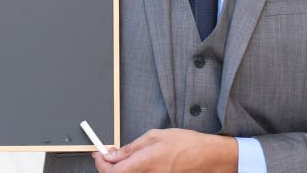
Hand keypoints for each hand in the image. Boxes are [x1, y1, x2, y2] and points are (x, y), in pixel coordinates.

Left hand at [92, 128, 237, 172]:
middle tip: (107, 155)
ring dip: (120, 170)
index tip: (98, 154)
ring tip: (121, 157)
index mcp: (145, 163)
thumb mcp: (155, 136)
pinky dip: (132, 171)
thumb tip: (113, 154)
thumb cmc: (186, 144)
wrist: (208, 157)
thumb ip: (131, 148)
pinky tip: (134, 163)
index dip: (101, 164)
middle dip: (108, 167)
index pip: (112, 172)